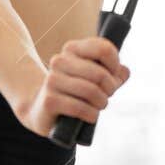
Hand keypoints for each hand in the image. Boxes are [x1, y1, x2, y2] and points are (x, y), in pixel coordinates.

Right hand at [15, 36, 130, 137]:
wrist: (41, 110)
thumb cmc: (73, 92)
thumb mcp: (95, 79)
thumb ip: (114, 73)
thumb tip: (124, 72)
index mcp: (72, 49)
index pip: (103, 49)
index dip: (115, 66)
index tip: (112, 76)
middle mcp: (60, 61)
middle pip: (100, 74)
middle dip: (110, 89)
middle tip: (106, 96)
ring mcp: (52, 80)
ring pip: (92, 91)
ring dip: (102, 103)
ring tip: (98, 106)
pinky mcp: (50, 100)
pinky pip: (81, 108)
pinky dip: (91, 115)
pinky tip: (90, 116)